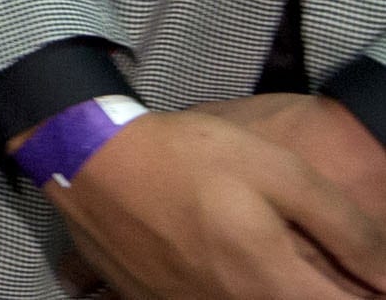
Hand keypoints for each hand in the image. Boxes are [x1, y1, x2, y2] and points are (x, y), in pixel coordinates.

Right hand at [49, 104, 385, 297]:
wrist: (88, 159)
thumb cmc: (187, 158)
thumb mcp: (279, 172)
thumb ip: (346, 227)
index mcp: (275, 287)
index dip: (368, 290)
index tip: (364, 274)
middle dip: (322, 287)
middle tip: (303, 253)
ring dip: (275, 288)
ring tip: (259, 252)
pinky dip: (230, 289)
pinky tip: (218, 257)